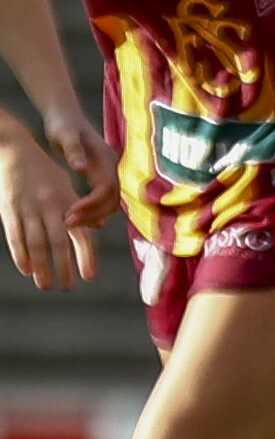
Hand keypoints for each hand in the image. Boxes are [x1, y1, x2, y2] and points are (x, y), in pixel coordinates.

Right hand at [0, 124, 104, 290]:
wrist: (16, 151)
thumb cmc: (46, 172)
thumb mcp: (68, 186)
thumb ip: (83, 208)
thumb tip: (101, 226)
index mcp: (68, 201)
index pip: (82, 232)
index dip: (86, 255)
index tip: (90, 276)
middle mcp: (50, 206)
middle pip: (59, 242)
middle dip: (64, 267)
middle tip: (68, 287)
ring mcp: (29, 208)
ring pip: (36, 243)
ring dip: (42, 267)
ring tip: (46, 285)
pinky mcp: (9, 210)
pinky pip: (15, 236)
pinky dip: (21, 254)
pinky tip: (26, 269)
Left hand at [42, 111, 117, 227]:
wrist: (66, 115)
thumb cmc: (64, 124)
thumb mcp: (65, 135)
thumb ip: (74, 151)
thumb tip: (82, 168)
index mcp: (105, 158)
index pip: (106, 189)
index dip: (91, 205)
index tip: (71, 214)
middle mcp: (111, 167)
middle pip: (112, 199)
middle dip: (93, 214)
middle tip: (68, 223)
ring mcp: (108, 172)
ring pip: (110, 202)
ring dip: (94, 215)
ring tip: (70, 222)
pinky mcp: (101, 175)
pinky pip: (103, 198)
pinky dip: (93, 210)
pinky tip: (77, 216)